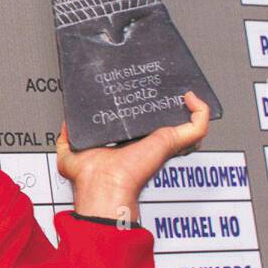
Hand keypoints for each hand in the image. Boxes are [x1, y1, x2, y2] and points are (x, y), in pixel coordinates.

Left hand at [57, 90, 210, 222]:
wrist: (100, 184)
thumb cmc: (88, 177)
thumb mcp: (70, 151)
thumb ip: (67, 135)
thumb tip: (67, 122)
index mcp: (130, 145)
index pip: (145, 125)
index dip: (148, 108)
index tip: (145, 91)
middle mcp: (149, 143)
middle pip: (170, 121)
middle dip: (172, 101)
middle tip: (166, 82)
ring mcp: (163, 142)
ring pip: (190, 123)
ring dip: (192, 105)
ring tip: (183, 85)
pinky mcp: (172, 140)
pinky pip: (198, 125)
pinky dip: (201, 110)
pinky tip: (190, 95)